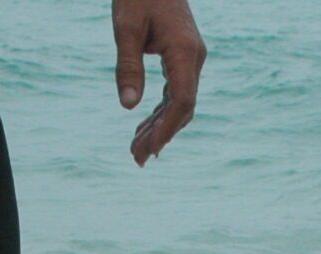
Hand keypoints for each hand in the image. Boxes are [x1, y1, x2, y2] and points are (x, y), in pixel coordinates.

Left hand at [111, 0, 206, 164]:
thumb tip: (129, 106)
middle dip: (160, 135)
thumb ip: (128, 66)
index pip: (181, 101)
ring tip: (136, 150)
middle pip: (182, 108)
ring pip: (180, 103)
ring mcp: (191, 57)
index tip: (149, 149)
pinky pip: (175, 92)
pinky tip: (144, 126)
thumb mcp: (126, 27)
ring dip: (159, 127)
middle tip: (136, 158)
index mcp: (184, 51)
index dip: (166, 128)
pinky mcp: (183, 56)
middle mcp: (194, 57)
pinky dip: (160, 111)